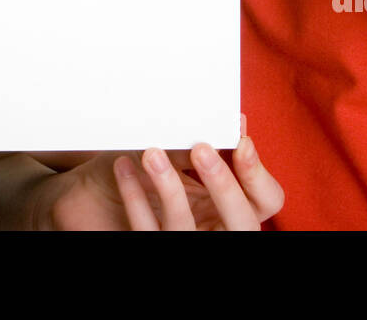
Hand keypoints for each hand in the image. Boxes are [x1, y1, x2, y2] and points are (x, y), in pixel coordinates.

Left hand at [40, 135, 282, 229]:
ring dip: (169, 186)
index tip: (240, 141)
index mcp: (231, 208)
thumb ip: (206, 148)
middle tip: (201, 148)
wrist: (99, 202)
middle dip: (224, 184)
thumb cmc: (153, 172)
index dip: (258, 175)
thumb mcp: (183, 160)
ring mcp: (184, 242)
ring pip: (185, 228)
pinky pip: (144, 229)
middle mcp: (214, 230)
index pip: (267, 200)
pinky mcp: (151, 246)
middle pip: (241, 223)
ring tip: (152, 154)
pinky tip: (123, 166)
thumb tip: (231, 120)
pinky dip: (134, 195)